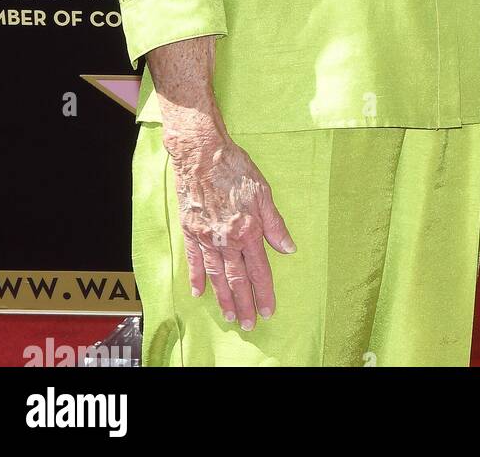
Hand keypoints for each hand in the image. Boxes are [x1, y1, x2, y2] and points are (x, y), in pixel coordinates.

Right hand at [164, 125, 296, 329]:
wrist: (202, 155)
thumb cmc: (235, 169)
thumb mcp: (263, 193)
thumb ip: (275, 224)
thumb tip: (288, 248)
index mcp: (248, 231)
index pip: (259, 270)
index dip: (264, 292)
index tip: (268, 310)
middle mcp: (227, 240)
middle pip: (237, 279)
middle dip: (244, 303)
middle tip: (249, 324)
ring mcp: (206, 238)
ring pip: (216, 276)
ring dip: (224, 298)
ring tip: (230, 315)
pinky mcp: (191, 231)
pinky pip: (194, 261)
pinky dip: (197, 278)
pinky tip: (200, 292)